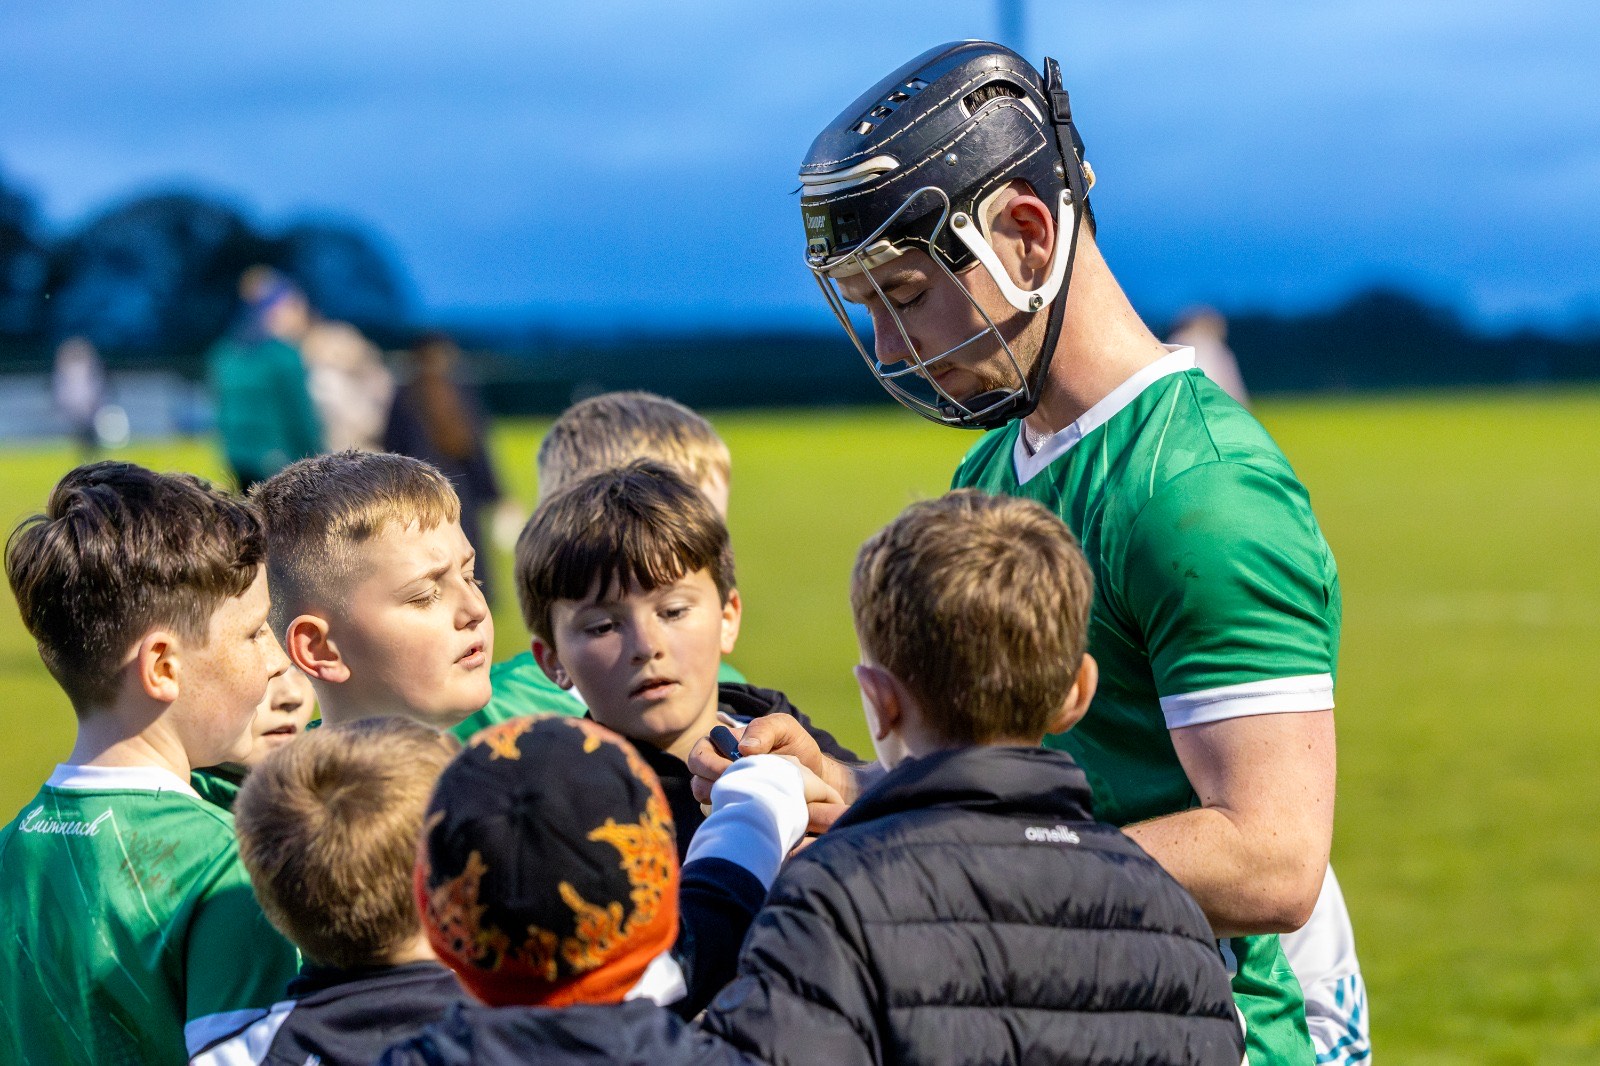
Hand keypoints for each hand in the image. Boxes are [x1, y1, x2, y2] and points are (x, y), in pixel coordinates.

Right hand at [688, 715, 856, 833]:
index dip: (709, 765)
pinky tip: (754, 812)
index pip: (698, 755)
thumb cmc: (795, 747)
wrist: (813, 776)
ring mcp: (725, 792)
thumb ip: (764, 729)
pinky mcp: (734, 810)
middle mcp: (717, 769)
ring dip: (725, 802)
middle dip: (716, 786)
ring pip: (707, 803)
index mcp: (721, 745)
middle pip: (698, 782)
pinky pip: (722, 818)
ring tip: (752, 799)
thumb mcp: (784, 728)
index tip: (733, 770)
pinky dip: (734, 815)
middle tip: (743, 787)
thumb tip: (744, 748)